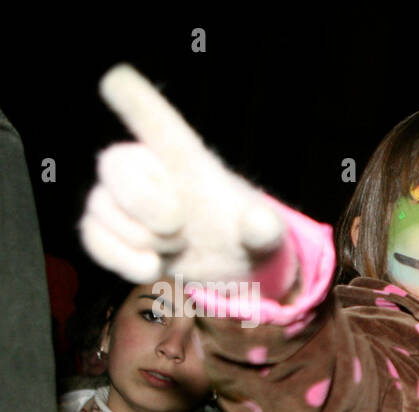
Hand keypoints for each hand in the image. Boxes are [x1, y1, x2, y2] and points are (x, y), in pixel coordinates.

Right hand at [79, 64, 284, 285]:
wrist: (227, 264)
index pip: (156, 120)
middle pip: (114, 164)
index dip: (135, 99)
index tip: (115, 79)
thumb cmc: (244, 232)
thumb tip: (261, 224)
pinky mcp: (107, 230)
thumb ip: (264, 228)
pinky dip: (121, 259)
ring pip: (101, 208)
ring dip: (144, 240)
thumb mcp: (264, 233)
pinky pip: (92, 237)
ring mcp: (121, 199)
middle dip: (145, 204)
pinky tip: (152, 265)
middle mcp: (146, 169)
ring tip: (176, 246)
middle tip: (179, 228)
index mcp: (183, 156)